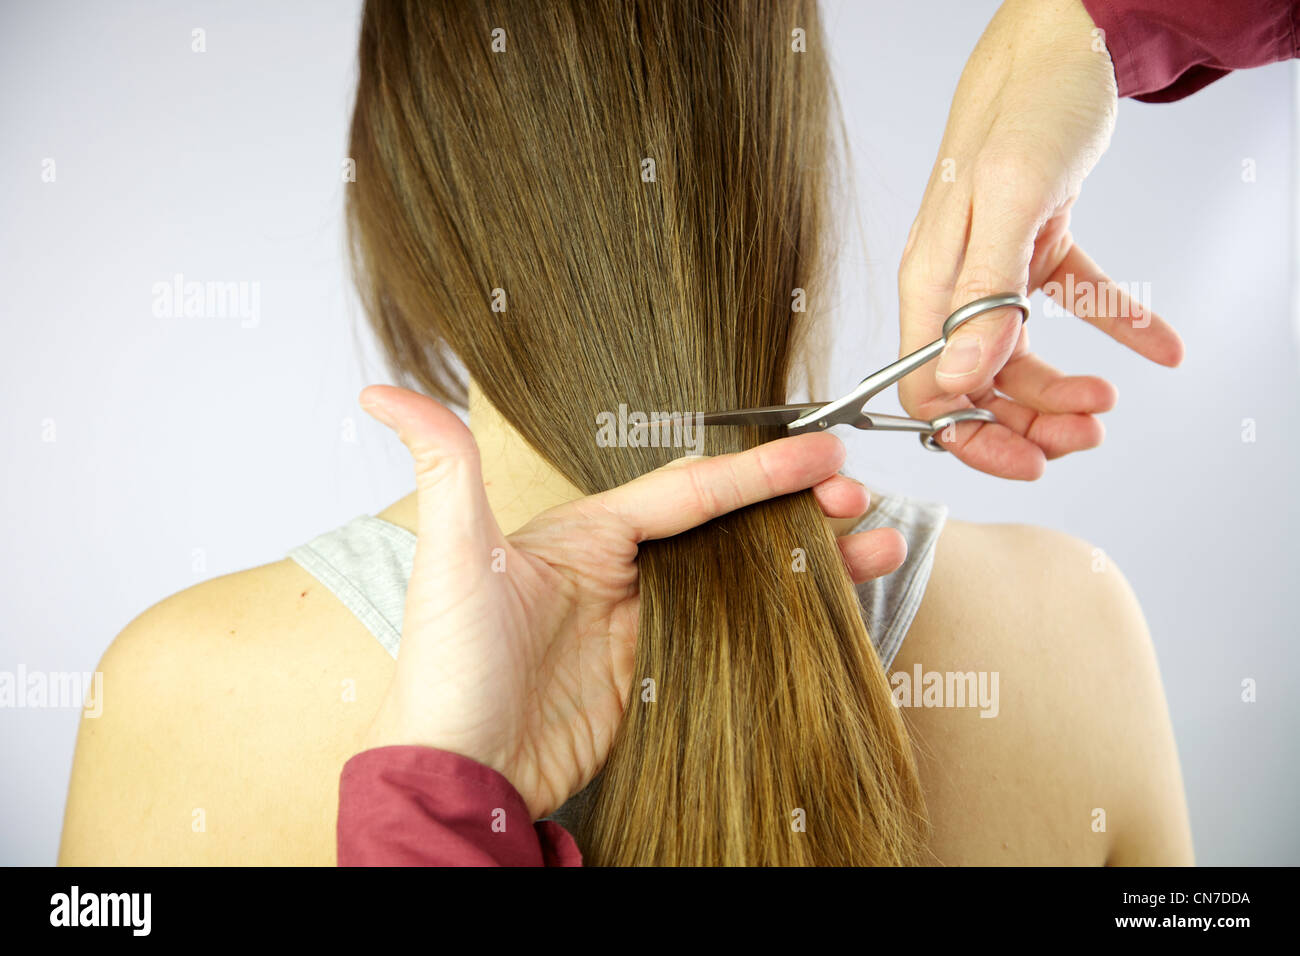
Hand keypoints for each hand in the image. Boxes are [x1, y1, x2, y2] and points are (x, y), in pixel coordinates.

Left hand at [356, 386, 906, 818]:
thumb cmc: (446, 667)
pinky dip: (790, 614)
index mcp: (587, 533)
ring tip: (875, 545)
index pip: (688, 489)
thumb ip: (444, 467)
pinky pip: (740, 632)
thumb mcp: (450, 558)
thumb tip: (382, 392)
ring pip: (746, 574)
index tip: (817, 455)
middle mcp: (623, 570)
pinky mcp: (660, 672)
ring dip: (810, 557)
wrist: (459, 770)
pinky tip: (833, 605)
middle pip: (730, 525)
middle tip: (858, 498)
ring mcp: (646, 623)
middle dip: (798, 506)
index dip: (756, 470)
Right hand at [899, 0, 1183, 479]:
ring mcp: (992, 271)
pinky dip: (1116, 327)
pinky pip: (1072, 305)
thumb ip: (982, 293)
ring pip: (1018, 359)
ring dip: (1064, 390)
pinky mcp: (1036, 249)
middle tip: (1086, 434)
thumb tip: (963, 378)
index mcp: (930, 281)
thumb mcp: (1009, 197)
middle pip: (978, 386)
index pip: (929, 389)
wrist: (1063, 40)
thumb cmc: (1027, 105)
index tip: (1026, 455)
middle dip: (1027, 422)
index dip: (972, 433)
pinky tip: (1159, 345)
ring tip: (1112, 399)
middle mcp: (953, 285)